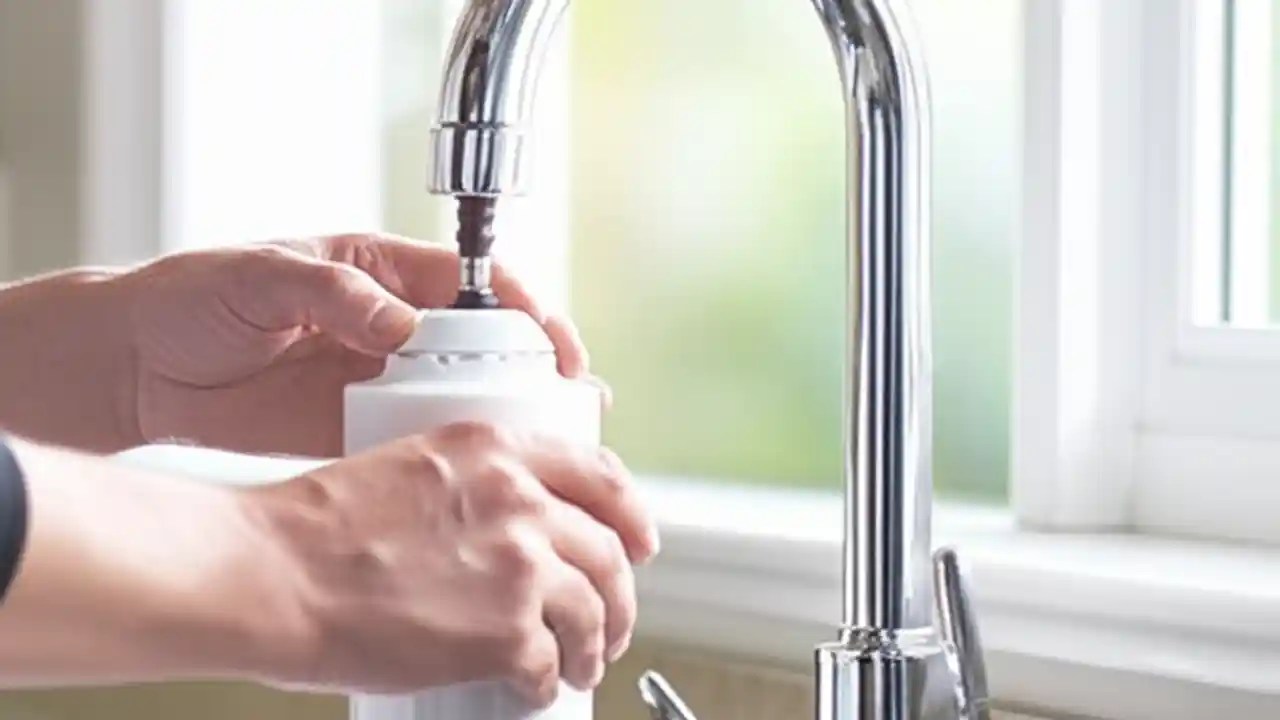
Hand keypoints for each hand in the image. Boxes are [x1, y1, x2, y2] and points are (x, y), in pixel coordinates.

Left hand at [118, 234, 588, 455]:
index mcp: (382, 270)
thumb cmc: (193, 300)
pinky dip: (463, 448)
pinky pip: (425, 433)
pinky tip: (492, 470)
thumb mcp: (261, 278)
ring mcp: (383, 377)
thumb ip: (335, 294)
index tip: (555, 343)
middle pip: (489, 341)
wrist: (140, 367)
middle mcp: (395, 323)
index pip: (474, 282)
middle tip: (575, 400)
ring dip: (514, 413)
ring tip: (557, 443)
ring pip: (468, 391)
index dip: (525, 308)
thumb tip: (400, 326)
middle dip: (540, 367)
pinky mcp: (363, 424)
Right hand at [246, 422, 658, 703]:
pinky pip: (550, 665)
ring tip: (584, 662)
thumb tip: (515, 528)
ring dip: (595, 644)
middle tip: (614, 619)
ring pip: (592, 611)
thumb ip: (477, 487)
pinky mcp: (505, 634)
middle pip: (609, 550)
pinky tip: (532, 687)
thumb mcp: (413, 468)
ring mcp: (519, 567)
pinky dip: (548, 682)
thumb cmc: (319, 527)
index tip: (639, 538)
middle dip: (620, 594)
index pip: (599, 475)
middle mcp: (520, 501)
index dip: (630, 513)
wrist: (275, 573)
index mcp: (496, 451)